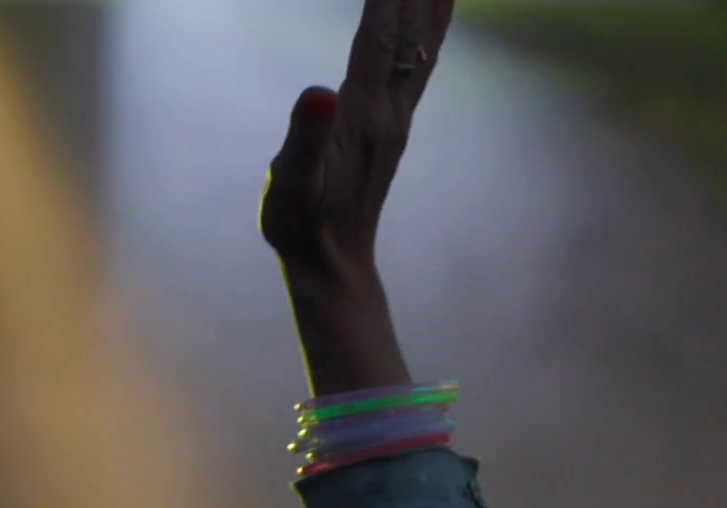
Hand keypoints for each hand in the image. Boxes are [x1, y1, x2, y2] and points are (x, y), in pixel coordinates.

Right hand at [260, 0, 454, 282]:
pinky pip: (420, 66)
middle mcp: (389, 112)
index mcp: (362, 117)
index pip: (380, 39)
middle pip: (412, 34)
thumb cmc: (302, 224)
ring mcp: (396, 120)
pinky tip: (431, 22)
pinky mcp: (393, 128)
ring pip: (424, 47)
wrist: (332, 263)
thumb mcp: (291, 184)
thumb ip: (304, 138)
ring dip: (435, 4)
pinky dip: (430, 32)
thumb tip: (317, 94)